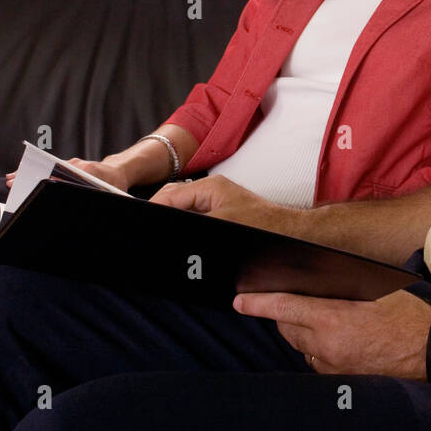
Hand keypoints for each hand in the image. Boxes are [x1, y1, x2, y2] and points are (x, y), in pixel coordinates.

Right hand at [5, 157, 130, 191]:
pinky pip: (50, 167)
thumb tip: (90, 207)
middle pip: (50, 169)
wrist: (119, 170)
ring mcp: (71, 164)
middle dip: (30, 174)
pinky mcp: (68, 166)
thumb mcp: (112, 193)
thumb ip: (99, 198)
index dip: (48, 179)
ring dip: (29, 171)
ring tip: (10, 178)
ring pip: (47, 167)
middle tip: (12, 180)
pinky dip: (36, 171)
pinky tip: (22, 176)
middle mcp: (77, 165)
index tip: (34, 183)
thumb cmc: (115, 183)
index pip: (64, 175)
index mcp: (87, 171)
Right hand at [150, 174, 284, 230]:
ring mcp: (217, 203)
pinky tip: (183, 243)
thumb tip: (166, 226)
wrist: (292, 235)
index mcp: (209, 187)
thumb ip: (190, 223)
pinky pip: (196, 218)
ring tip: (161, 239)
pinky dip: (186, 228)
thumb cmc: (264, 228)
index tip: (138, 226)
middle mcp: (212, 192)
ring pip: (184, 211)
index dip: (152, 211)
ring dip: (173, 223)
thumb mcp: (221, 226)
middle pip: (173, 201)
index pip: (168, 196)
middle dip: (160, 216)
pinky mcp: (223, 216)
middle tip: (146, 236)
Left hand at [233, 288, 430, 379]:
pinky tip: (335, 339)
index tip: (240, 302)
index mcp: (333, 320)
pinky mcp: (341, 378)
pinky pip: (316, 361)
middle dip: (284, 314)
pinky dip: (317, 349)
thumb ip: (340, 291)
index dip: (257, 304)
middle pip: (287, 328)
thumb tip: (317, 286)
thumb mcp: (373, 291)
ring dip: (302, 332)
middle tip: (293, 302)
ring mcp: (333, 366)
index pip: (284, 308)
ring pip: (300, 346)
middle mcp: (327, 346)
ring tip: (321, 319)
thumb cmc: (408, 316)